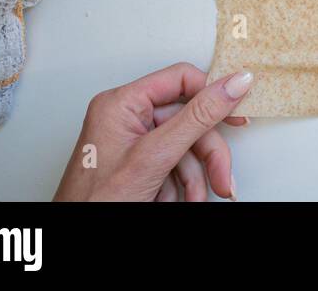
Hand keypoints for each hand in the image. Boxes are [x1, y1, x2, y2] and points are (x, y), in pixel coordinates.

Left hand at [54, 62, 252, 201]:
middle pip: (189, 119)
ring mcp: (131, 142)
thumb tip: (233, 84)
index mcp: (121, 103)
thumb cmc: (97, 202)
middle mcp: (126, 118)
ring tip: (197, 198)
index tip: (238, 112)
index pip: (181, 80)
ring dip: (197, 176)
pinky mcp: (137, 164)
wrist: (79, 238)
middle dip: (208, 153)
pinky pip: (174, 164)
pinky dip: (181, 185)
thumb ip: (198, 117)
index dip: (212, 96)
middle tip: (222, 177)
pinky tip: (177, 199)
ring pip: (185, 146)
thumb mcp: (155, 156)